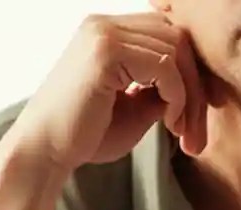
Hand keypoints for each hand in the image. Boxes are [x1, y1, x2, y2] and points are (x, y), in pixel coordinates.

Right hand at [6, 13, 207, 171]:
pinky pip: (164, 66)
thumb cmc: (84, 136)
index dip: (189, 75)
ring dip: (189, 96)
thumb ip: (162, 90)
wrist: (44, 153)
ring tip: (182, 131)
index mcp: (107, 32)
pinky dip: (177, 96)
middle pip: (178, 38)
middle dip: (195, 85)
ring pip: (176, 50)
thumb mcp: (136, 109)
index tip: (193, 117)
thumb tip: (196, 85)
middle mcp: (103, 24)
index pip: (167, 37)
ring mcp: (103, 33)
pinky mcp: (105, 51)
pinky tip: (169, 124)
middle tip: (195, 131)